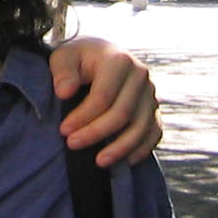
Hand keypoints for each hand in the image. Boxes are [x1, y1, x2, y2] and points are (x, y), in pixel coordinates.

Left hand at [47, 36, 160, 166]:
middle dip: (96, 133)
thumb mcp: (63, 57)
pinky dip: (142, 149)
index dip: (82, 117)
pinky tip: (125, 161)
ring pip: (141, 127)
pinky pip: (154, 132)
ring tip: (99, 161)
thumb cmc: (78, 59)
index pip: (103, 96)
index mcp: (119, 60)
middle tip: (72, 144)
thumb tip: (64, 92)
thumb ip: (62, 72)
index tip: (64, 130)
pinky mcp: (154, 108)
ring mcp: (150, 93)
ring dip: (120, 148)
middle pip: (122, 113)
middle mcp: (140, 76)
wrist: (100, 56)